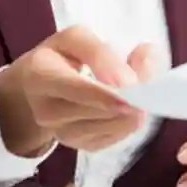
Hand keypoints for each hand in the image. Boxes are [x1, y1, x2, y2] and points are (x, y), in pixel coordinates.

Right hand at [0, 25, 158, 156]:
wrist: (36, 88)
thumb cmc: (60, 57)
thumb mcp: (75, 39)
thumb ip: (102, 52)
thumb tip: (134, 72)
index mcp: (40, 75)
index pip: (74, 87)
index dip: (104, 92)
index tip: (131, 87)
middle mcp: (47, 111)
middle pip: (96, 111)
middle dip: (128, 98)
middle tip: (151, 85)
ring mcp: (63, 134)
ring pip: (110, 126)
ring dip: (133, 109)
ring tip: (141, 90)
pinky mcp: (81, 146)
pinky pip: (115, 137)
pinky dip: (128, 121)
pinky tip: (128, 106)